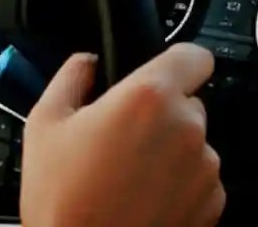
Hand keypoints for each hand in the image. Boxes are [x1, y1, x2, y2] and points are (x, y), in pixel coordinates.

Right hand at [21, 43, 223, 226]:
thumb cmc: (63, 200)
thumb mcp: (45, 125)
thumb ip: (71, 78)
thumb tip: (86, 62)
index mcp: (149, 97)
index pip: (194, 55)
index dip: (177, 62)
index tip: (162, 75)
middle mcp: (186, 128)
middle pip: (189, 102)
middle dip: (162, 114)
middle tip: (124, 139)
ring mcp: (204, 168)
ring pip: (194, 142)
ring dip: (171, 151)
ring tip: (130, 176)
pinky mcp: (213, 202)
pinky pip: (200, 179)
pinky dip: (180, 185)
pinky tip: (145, 199)